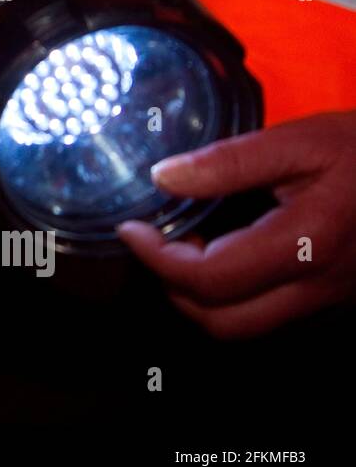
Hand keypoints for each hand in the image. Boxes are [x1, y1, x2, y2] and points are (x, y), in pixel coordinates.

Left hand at [118, 111, 355, 338]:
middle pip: (222, 322)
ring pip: (245, 326)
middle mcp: (317, 284)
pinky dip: (231, 294)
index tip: (132, 228)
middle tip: (156, 242)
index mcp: (305, 243)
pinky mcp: (333, 295)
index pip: (209, 278)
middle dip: (174, 288)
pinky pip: (269, 313)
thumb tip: (163, 177)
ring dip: (201, 296)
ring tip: (186, 244)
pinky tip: (224, 249)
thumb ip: (230, 162)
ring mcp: (327, 296)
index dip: (157, 258)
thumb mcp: (303, 140)